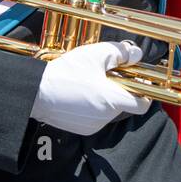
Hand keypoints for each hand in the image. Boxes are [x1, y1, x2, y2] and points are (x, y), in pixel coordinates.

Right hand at [29, 40, 150, 135]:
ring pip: (109, 111)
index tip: (139, 81)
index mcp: (114, 101)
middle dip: (121, 90)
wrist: (36, 92)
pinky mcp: (80, 129)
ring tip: (93, 81)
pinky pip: (95, 117)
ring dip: (107, 98)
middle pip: (125, 105)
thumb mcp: (96, 54)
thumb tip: (136, 53)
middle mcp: (106, 118)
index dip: (145, 93)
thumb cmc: (66, 73)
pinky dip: (94, 106)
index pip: (143, 105)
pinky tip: (81, 92)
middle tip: (111, 74)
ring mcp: (93, 125)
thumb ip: (121, 52)